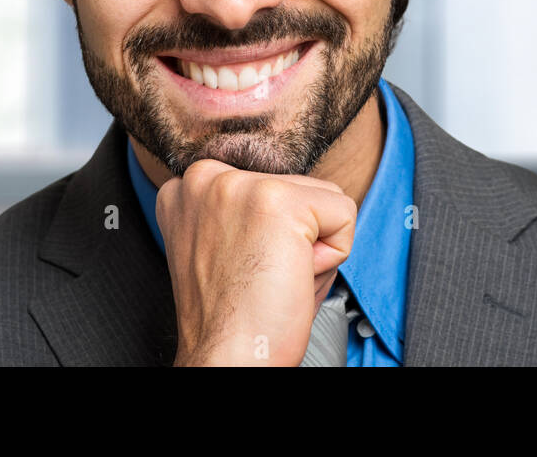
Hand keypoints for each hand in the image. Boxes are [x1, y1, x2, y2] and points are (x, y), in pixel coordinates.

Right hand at [157, 158, 356, 365]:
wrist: (228, 358)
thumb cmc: (236, 317)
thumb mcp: (230, 244)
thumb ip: (250, 211)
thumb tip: (297, 195)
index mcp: (191, 189)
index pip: (270, 186)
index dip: (273, 235)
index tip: (243, 266)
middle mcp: (206, 178)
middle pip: (299, 188)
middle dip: (297, 236)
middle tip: (262, 276)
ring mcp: (241, 185)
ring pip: (325, 199)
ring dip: (315, 244)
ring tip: (276, 276)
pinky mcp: (277, 200)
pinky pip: (345, 214)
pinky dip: (335, 255)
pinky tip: (293, 277)